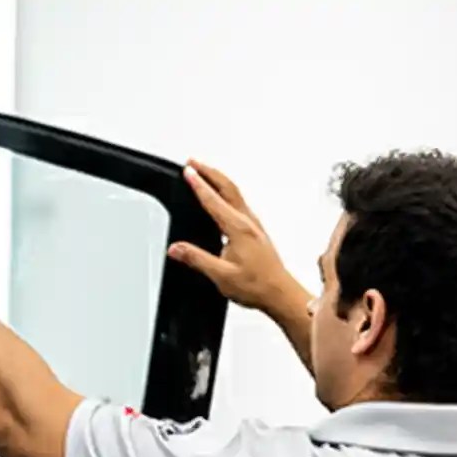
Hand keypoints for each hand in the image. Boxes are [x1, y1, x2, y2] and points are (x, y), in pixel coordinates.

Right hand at [169, 159, 292, 310]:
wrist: (280, 294)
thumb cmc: (257, 286)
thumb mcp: (221, 276)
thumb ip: (197, 259)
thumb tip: (176, 249)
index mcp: (239, 229)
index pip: (214, 200)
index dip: (198, 184)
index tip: (187, 171)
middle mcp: (249, 223)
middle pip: (228, 187)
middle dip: (209, 172)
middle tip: (193, 162)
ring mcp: (255, 226)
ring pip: (235, 193)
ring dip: (219, 180)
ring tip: (205, 173)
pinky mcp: (257, 231)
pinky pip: (240, 203)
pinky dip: (227, 193)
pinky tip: (223, 198)